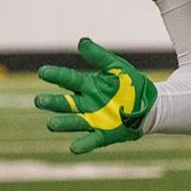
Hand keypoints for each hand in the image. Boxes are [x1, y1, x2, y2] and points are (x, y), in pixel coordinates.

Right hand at [34, 39, 157, 153]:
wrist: (150, 106)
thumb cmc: (131, 85)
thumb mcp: (117, 67)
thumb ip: (99, 56)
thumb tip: (81, 42)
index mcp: (88, 85)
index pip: (68, 79)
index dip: (56, 76)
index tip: (42, 72)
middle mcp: (86, 104)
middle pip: (65, 103)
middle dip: (52, 103)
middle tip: (39, 101)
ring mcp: (94, 120)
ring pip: (74, 122)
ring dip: (62, 123)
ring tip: (51, 124)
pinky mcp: (104, 134)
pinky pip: (91, 140)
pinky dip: (83, 144)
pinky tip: (74, 148)